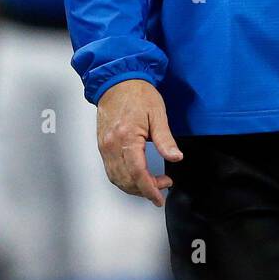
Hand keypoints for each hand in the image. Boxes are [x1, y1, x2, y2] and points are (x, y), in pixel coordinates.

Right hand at [96, 79, 182, 206]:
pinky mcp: (103, 145)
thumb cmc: (138, 93)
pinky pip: (111, 170)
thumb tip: (175, 157)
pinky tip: (136, 177)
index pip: (137, 173)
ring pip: (116, 178)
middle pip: (126, 180)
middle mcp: (112, 145)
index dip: (149, 189)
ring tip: (151, 184)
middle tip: (162, 187)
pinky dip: (123, 179)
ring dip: (133, 187)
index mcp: (126, 137)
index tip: (159, 198)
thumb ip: (165, 139)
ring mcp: (105, 146)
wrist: (118, 81)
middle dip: (144, 190)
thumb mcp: (158, 114)